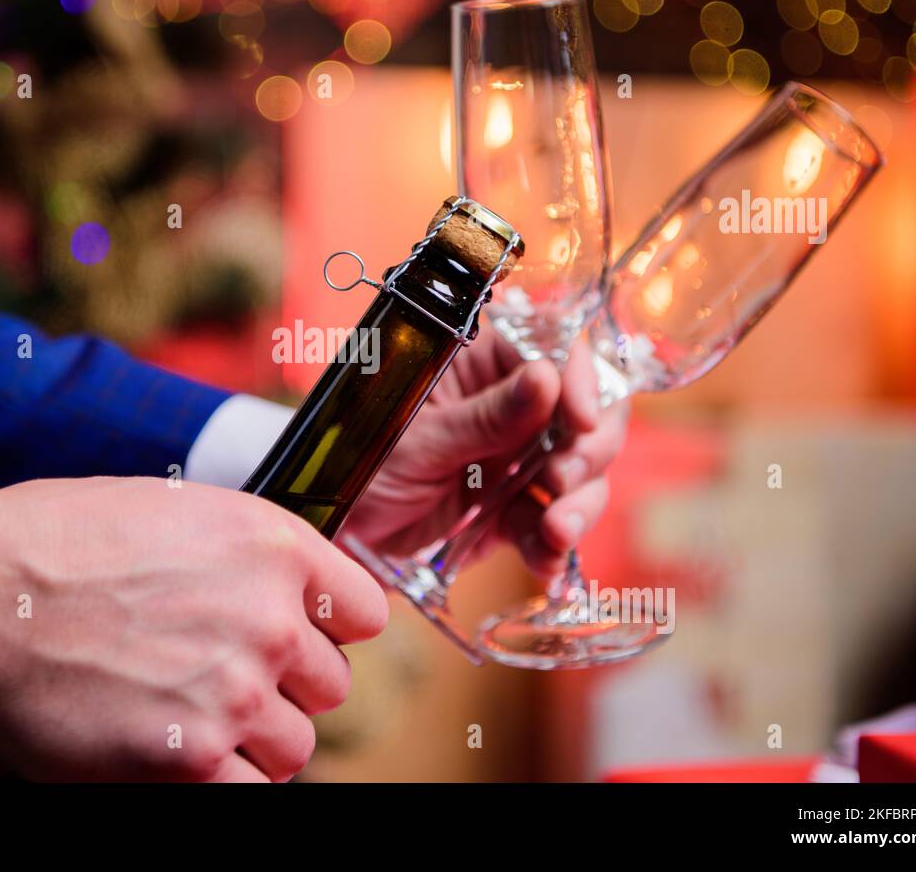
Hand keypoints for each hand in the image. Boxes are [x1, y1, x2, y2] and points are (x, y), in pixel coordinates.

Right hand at [0, 477, 386, 780]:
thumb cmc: (56, 541)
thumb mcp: (175, 512)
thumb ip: (244, 558)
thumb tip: (275, 592)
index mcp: (273, 547)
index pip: (363, 611)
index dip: (330, 629)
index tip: (306, 640)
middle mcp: (270, 620)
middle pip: (330, 685)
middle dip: (285, 688)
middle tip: (227, 683)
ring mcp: (236, 693)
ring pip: (296, 746)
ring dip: (254, 742)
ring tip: (194, 721)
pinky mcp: (190, 760)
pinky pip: (251, 792)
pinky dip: (221, 782)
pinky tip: (180, 757)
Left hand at [342, 331, 628, 578]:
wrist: (328, 531)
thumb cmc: (355, 462)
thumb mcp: (418, 439)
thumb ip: (485, 417)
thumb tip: (547, 379)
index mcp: (483, 361)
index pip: (558, 353)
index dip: (585, 384)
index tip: (582, 421)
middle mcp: (509, 405)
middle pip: (586, 416)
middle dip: (586, 454)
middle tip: (559, 482)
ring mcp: (513, 459)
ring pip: (579, 474)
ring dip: (578, 504)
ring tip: (554, 531)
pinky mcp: (509, 510)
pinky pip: (548, 523)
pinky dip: (553, 545)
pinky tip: (546, 562)